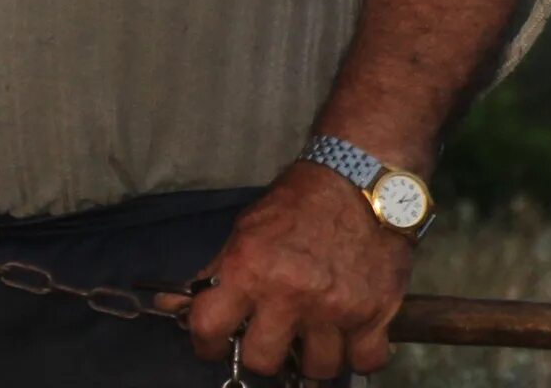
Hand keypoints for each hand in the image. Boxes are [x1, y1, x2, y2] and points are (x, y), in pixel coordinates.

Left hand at [175, 163, 415, 377]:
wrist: (359, 181)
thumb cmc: (297, 204)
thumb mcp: (245, 230)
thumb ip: (217, 272)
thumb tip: (175, 304)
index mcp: (249, 269)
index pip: (209, 327)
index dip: (206, 344)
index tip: (214, 346)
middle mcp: (290, 294)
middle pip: (263, 361)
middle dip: (262, 355)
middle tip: (269, 340)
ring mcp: (335, 309)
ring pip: (318, 369)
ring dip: (312, 358)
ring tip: (311, 337)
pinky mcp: (375, 315)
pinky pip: (364, 362)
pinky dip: (356, 355)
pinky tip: (348, 338)